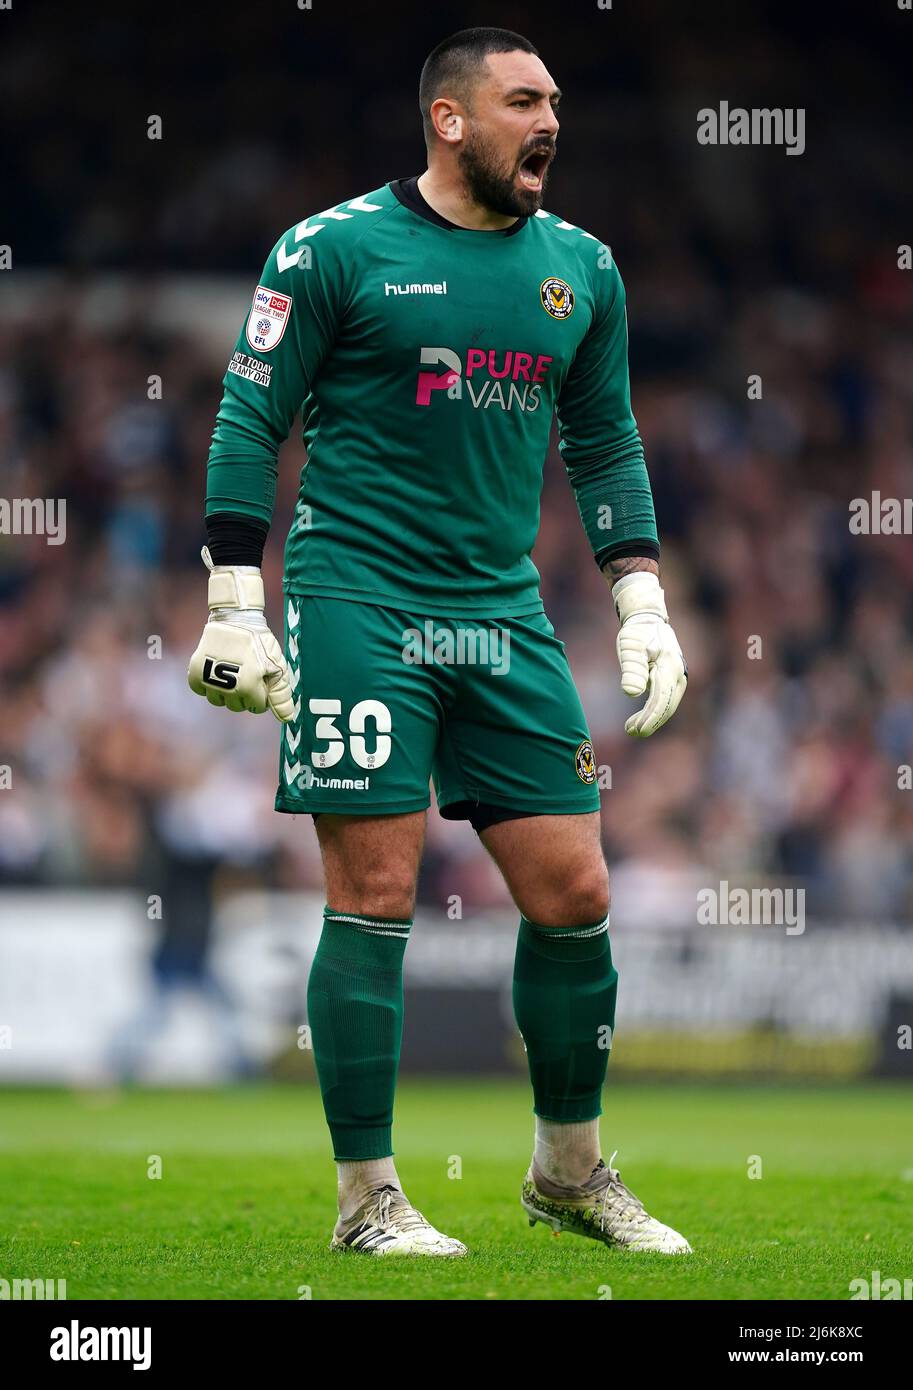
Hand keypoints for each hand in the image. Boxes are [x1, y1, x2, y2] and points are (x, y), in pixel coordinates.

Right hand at [187, 547, 293, 722]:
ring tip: (232, 673)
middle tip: (247, 674)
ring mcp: (209, 682)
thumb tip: (287, 719)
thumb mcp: (276, 666)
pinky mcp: (195, 673)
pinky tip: (216, 672)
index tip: (261, 679)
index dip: (262, 694)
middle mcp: (227, 688)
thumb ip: (281, 694)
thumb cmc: (259, 642)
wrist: (234, 619)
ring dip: (226, 692)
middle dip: (245, 695)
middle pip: (238, 707)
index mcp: (249, 687)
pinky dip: (207, 685)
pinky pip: (200, 691)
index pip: (257, 707)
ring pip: (218, 702)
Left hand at [612, 571, 686, 736]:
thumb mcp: (630, 646)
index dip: (650, 718)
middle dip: (650, 722)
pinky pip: (665, 701)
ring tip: (630, 728)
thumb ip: (632, 669)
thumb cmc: (637, 633)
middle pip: (667, 706)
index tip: (636, 730)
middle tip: (631, 732)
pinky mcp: (672, 681)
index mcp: (670, 666)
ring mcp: (677, 678)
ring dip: (651, 720)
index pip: (662, 699)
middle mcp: (678, 674)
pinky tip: (638, 720)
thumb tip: (632, 694)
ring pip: (667, 705)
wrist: (649, 620)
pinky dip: (653, 712)